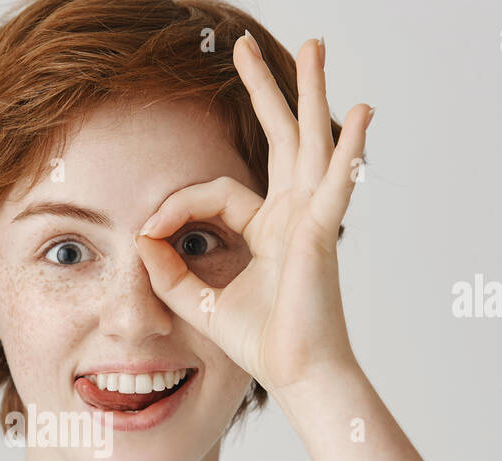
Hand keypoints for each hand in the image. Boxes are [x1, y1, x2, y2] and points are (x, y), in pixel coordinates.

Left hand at [133, 33, 371, 395]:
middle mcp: (292, 214)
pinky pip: (336, 181)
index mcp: (267, 227)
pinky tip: (359, 112)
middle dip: (264, 90)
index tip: (148, 229)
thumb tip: (141, 238)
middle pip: (279, 137)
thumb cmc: (259, 342)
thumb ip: (168, 268)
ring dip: (311, 92)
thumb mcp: (197, 300)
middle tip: (246, 47)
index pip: (216, 190)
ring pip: (309, 141)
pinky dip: (349, 147)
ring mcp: (311, 217)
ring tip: (316, 46)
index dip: (177, 204)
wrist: (294, 372)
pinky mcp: (321, 232)